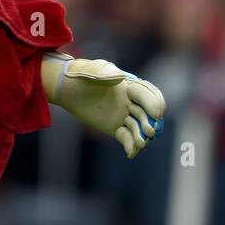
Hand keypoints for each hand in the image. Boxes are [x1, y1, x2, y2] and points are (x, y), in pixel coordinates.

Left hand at [42, 53, 165, 159]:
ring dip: (141, 136)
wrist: (69, 88)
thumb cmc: (83, 75)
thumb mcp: (94, 70)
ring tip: (141, 144)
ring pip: (138, 127)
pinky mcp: (115, 128)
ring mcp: (124, 116)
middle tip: (150, 131)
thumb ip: (107, 73)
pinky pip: (126, 137)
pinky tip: (131, 153)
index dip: (153, 104)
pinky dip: (130, 146)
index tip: (155, 113)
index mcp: (131, 86)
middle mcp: (131, 102)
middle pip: (147, 113)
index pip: (148, 94)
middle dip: (150, 122)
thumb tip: (122, 78)